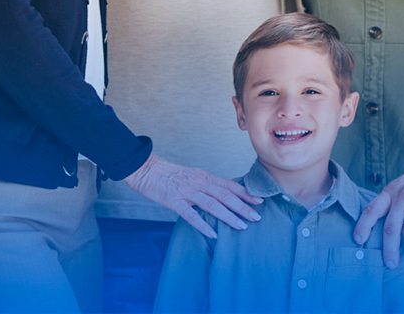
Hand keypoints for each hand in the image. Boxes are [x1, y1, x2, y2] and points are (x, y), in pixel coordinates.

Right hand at [124, 154, 262, 238]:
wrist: (144, 168)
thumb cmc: (167, 174)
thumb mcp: (190, 175)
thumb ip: (205, 184)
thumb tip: (220, 194)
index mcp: (204, 176)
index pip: (229, 185)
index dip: (245, 193)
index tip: (259, 200)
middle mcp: (199, 183)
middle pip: (225, 195)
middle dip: (243, 206)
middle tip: (257, 217)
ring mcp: (187, 192)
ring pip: (213, 204)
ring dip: (229, 216)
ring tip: (242, 226)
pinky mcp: (174, 201)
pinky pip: (191, 214)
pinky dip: (203, 224)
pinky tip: (213, 234)